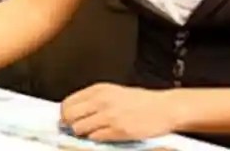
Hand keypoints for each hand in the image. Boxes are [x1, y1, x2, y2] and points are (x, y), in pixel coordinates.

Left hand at [60, 83, 182, 142]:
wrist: (165, 108)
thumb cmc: (141, 101)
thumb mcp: (113, 92)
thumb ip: (93, 100)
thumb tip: (73, 111)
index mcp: (99, 90)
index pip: (68, 103)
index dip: (65, 114)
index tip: (67, 120)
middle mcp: (102, 101)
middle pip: (69, 116)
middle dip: (70, 124)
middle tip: (75, 128)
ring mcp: (110, 116)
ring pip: (79, 129)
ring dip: (83, 133)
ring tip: (92, 132)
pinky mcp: (119, 131)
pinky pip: (95, 138)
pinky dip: (96, 139)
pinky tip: (104, 135)